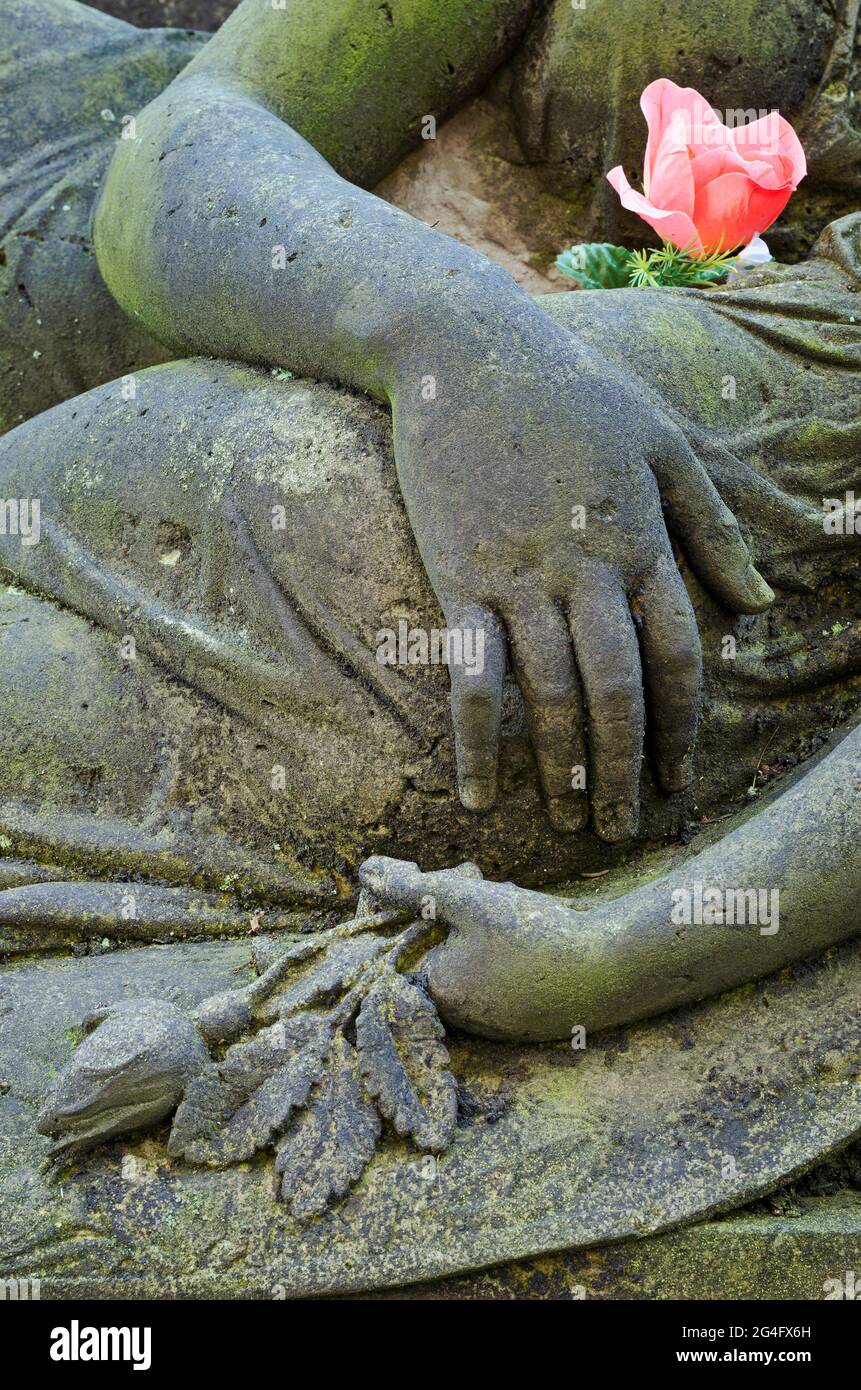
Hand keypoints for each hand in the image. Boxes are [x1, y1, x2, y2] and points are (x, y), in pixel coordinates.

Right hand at [389, 300, 772, 839]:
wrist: (465, 350)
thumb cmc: (571, 391)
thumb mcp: (663, 443)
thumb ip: (714, 526)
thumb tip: (764, 602)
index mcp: (641, 540)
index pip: (677, 655)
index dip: (684, 725)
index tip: (682, 778)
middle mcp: (585, 571)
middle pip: (616, 690)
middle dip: (626, 766)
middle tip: (627, 827)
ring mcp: (518, 577)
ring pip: (548, 693)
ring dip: (561, 766)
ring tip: (570, 820)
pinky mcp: (457, 578)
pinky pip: (469, 675)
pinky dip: (475, 739)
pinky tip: (479, 791)